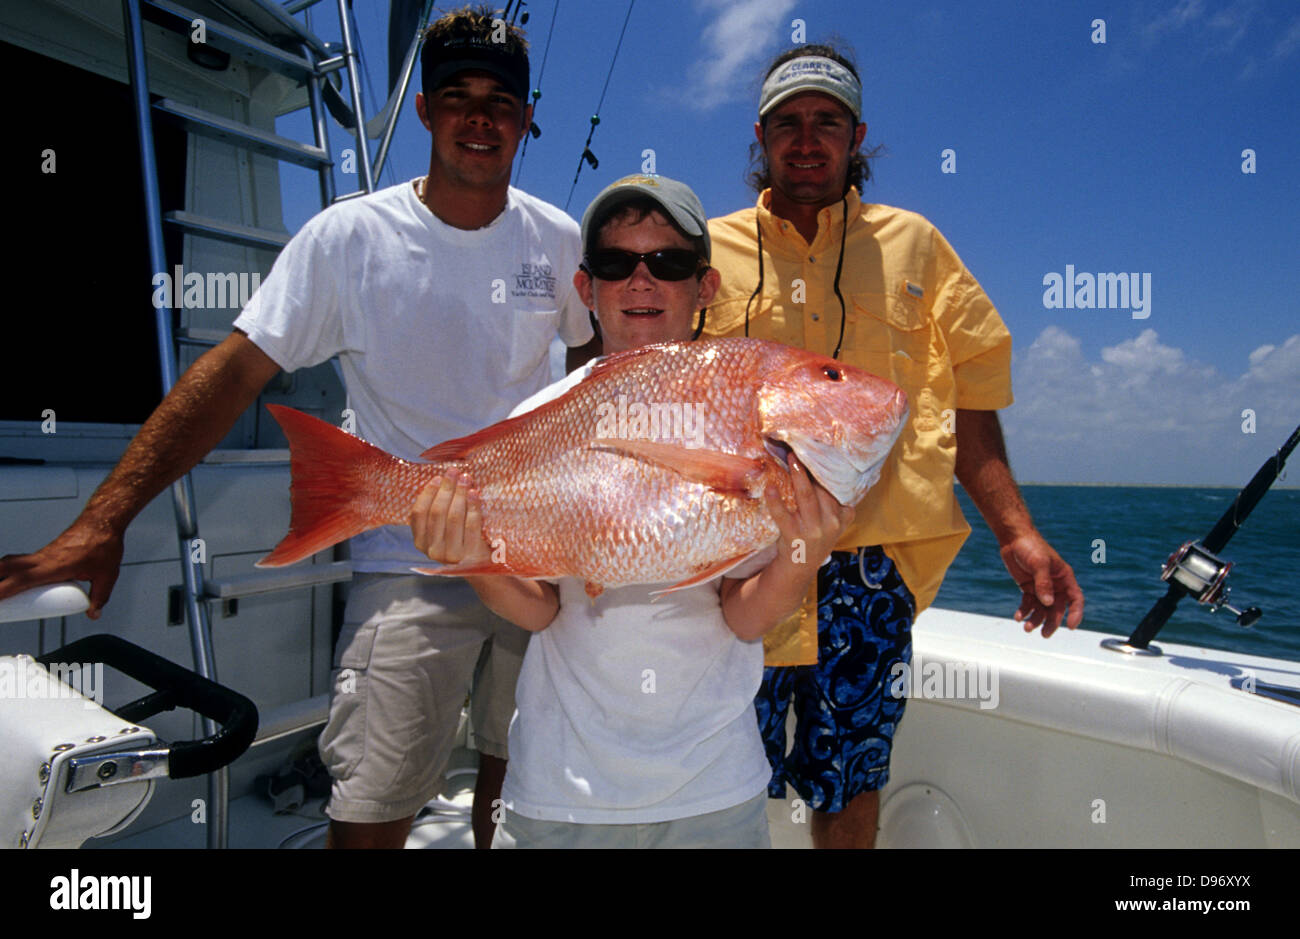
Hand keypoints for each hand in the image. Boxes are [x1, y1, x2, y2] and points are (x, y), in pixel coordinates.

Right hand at [0, 521, 124, 619]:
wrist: (103, 521)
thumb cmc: (104, 545)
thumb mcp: (106, 576)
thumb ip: (99, 597)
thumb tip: (93, 615)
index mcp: (53, 567)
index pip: (20, 580)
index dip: (2, 591)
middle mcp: (41, 559)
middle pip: (5, 567)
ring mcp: (41, 554)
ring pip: (11, 562)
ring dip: (0, 572)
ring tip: (2, 590)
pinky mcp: (44, 551)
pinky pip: (21, 560)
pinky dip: (12, 568)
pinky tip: (16, 578)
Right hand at [409, 469, 489, 565]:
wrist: (479, 564)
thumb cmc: (458, 540)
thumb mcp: (440, 531)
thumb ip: (435, 513)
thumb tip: (441, 480)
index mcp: (420, 542)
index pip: (418, 514)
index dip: (427, 493)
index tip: (438, 478)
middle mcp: (432, 550)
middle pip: (437, 512)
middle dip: (446, 489)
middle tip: (454, 473)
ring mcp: (451, 554)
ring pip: (453, 517)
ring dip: (459, 494)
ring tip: (465, 479)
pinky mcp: (470, 553)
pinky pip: (471, 524)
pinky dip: (473, 506)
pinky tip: (474, 494)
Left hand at [764, 455, 855, 571]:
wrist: (800, 567)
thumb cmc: (814, 537)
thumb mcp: (832, 522)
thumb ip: (834, 502)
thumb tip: (827, 466)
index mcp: (842, 517)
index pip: (836, 488)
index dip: (827, 469)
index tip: (821, 451)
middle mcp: (831, 523)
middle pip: (822, 489)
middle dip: (812, 468)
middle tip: (801, 448)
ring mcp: (812, 530)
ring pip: (807, 497)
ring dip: (799, 476)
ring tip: (791, 458)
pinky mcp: (794, 536)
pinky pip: (783, 515)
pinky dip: (775, 500)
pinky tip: (770, 487)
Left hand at [999, 532, 1083, 636]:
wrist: (1013, 539)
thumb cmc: (1030, 547)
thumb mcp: (1038, 563)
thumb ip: (1043, 583)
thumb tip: (1048, 603)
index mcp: (1064, 578)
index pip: (1076, 599)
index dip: (1076, 613)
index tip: (1071, 627)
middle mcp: (1055, 585)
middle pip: (1057, 609)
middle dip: (1051, 622)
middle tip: (1044, 634)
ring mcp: (1041, 588)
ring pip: (1042, 609)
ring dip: (1036, 620)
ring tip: (1027, 628)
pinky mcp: (1028, 588)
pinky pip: (1029, 604)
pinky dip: (1024, 611)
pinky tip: (1018, 617)